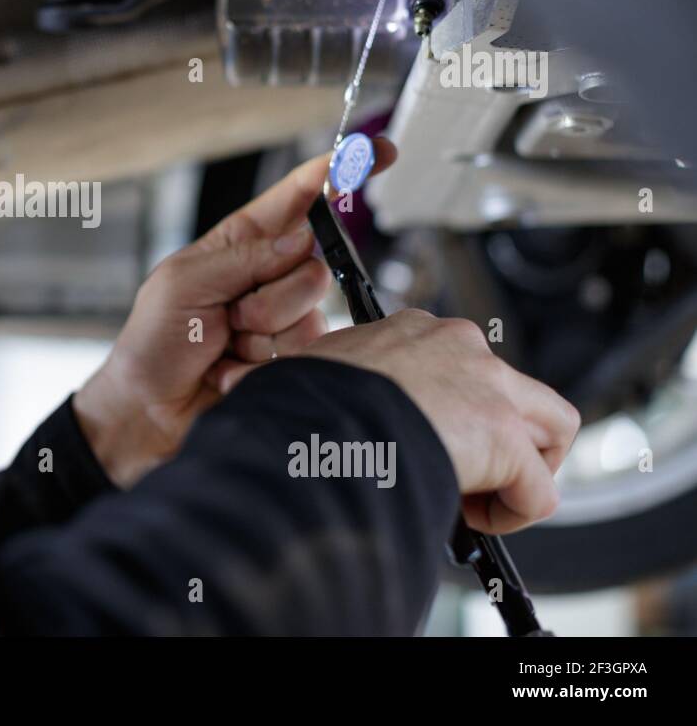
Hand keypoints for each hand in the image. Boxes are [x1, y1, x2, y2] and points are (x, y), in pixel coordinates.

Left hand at [73, 139, 396, 487]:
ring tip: (225, 348)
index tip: (377, 152)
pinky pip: (306, 350)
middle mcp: (268, 276)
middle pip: (312, 263)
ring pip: (310, 310)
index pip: (298, 198)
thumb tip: (301, 239)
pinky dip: (264, 364)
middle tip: (227, 316)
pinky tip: (235, 371)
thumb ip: (243, 257)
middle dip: (269, 295)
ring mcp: (284, 318)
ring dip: (261, 334)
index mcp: (238, 244)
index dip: (337, 172)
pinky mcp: (295, 357)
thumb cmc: (153, 345)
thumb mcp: (182, 285)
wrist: (151, 413)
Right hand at [299, 309, 580, 532]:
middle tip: (462, 468)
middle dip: (500, 433)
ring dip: (525, 467)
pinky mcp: (504, 436)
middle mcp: (458, 347)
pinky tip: (477, 519)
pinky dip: (516, 511)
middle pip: (512, 389)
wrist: (317, 421)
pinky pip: (540, 488)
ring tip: (481, 496)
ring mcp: (489, 388)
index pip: (452, 362)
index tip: (420, 435)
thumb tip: (299, 412)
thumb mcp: (313, 377)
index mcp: (409, 332)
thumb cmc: (302, 403)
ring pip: (550, 427)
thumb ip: (331, 387)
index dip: (446, 407)